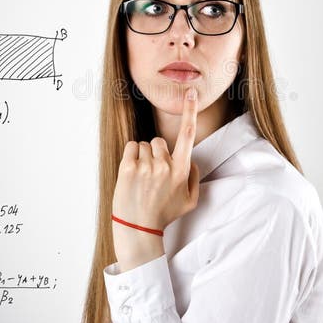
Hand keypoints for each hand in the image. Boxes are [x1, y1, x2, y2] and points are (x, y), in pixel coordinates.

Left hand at [112, 88, 200, 270]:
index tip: (191, 93)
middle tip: (152, 174)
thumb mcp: (189, 202)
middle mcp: (165, 166)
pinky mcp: (128, 168)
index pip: (188, 135)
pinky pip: (131, 147)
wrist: (138, 229)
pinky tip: (132, 174)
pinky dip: (131, 156)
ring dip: (142, 157)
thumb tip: (191, 160)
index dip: (191, 111)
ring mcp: (146, 167)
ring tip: (141, 179)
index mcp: (182, 171)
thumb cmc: (164, 216)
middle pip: (159, 141)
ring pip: (144, 146)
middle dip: (155, 152)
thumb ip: (195, 178)